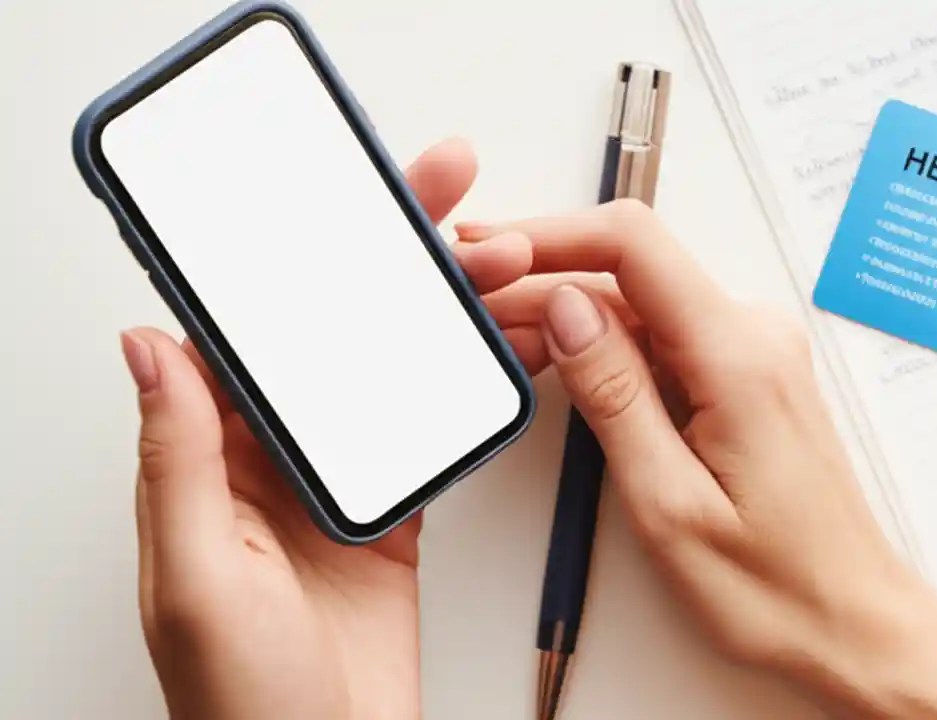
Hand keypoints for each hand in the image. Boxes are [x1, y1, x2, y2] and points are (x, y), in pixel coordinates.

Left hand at [124, 138, 541, 719]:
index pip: (252, 326)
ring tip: (498, 264)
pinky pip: (428, 425)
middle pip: (334, 328)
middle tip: (450, 201)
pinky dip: (467, 380)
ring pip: (391, 365)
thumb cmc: (242, 702)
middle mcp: (270, 457)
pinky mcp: (391, 511)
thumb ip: (179, 459)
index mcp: (209, 457)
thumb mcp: (195, 577)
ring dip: (443, 311)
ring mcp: (336, 480)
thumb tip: (150, 345)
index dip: (298, 251)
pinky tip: (499, 343)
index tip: (343, 192)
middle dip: (395, 256)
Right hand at [458, 201, 936, 718]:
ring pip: (642, 305)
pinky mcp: (746, 378)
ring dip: (571, 317)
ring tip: (506, 348)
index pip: (634, 244)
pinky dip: (608, 347)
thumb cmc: (775, 586)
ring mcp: (754, 354)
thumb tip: (567, 308)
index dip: (550, 236)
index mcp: (738, 356)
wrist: (855, 621)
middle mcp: (753, 336)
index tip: (490, 249)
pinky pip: (665, 339)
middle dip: (545, 281)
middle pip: (630, 272)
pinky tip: (565, 370)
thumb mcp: (669, 503)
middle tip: (475, 316)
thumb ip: (614, 395)